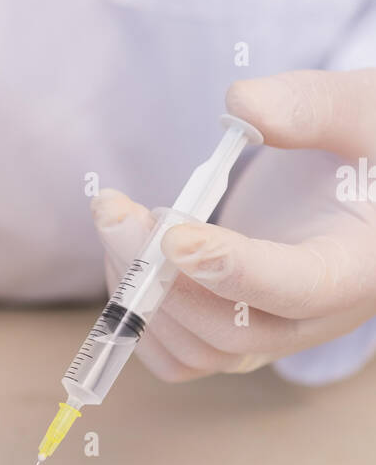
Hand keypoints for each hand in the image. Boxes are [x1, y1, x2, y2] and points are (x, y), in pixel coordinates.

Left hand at [91, 69, 375, 380]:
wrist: (361, 178)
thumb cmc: (367, 145)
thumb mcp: (361, 110)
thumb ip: (309, 106)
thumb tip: (240, 106)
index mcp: (361, 265)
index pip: (302, 287)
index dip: (235, 270)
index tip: (173, 237)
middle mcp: (320, 316)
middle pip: (234, 331)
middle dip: (160, 276)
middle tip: (114, 212)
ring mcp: (276, 332)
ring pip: (200, 352)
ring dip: (140, 295)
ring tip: (119, 220)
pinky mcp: (240, 332)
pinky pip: (183, 358)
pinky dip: (141, 321)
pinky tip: (127, 256)